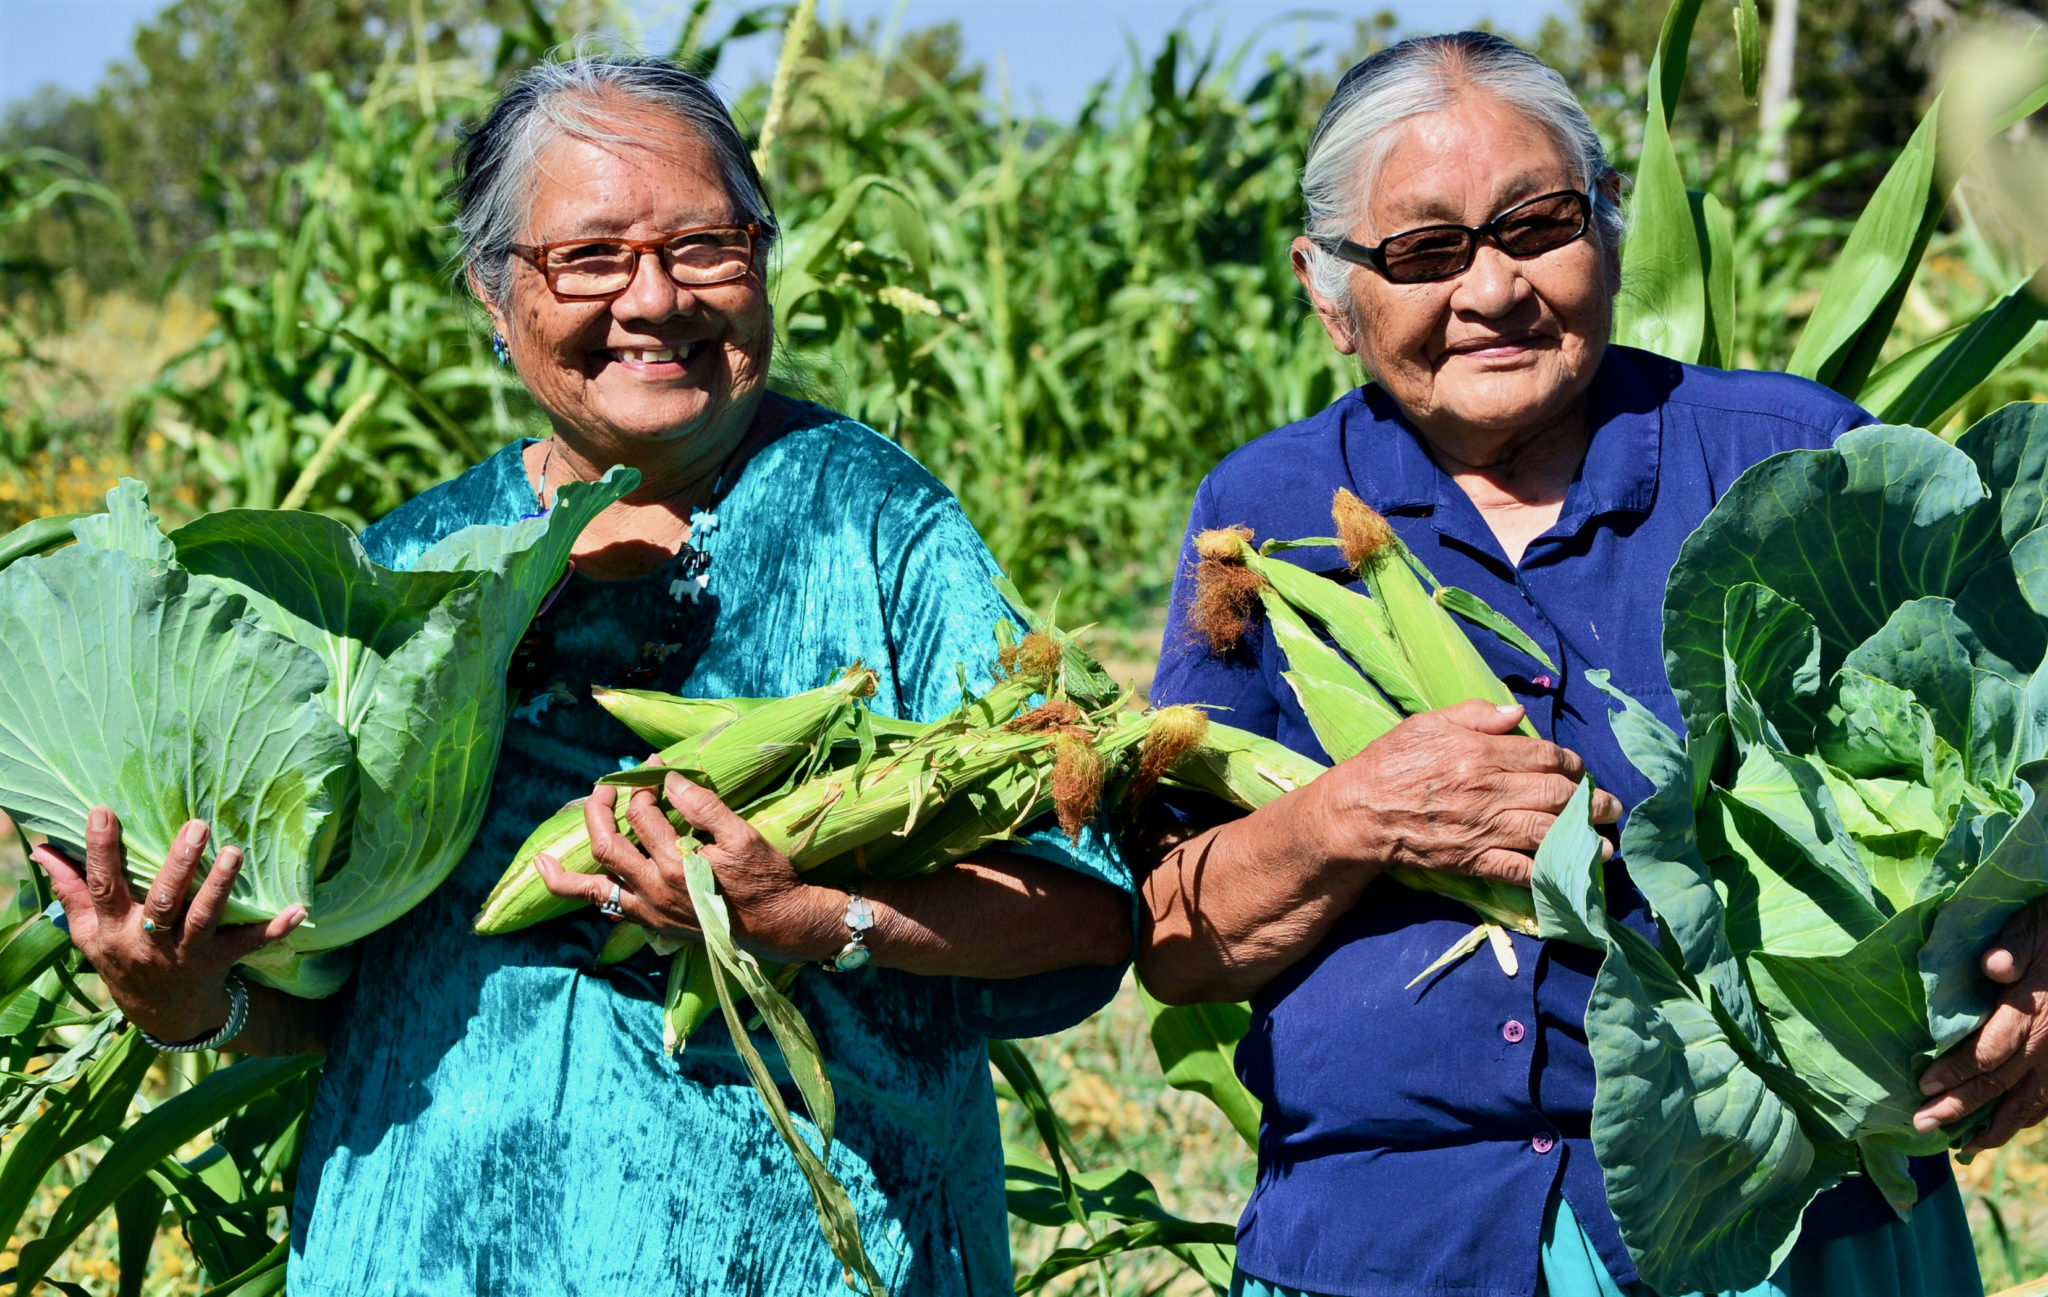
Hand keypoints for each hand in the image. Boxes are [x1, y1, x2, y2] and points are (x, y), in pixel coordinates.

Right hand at [31, 806, 304, 1042]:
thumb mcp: (89, 932)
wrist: (160, 1015)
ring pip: (204, 919)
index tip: (104, 812)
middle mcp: (148, 941)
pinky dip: (274, 929)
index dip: (101, 850)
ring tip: (235, 852)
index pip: (103, 886)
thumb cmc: (123, 957)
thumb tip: (44, 849)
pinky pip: (249, 945)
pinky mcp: (218, 962)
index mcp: (113, 928)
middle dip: (179, 865)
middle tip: (196, 826)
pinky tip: (298, 909)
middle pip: (162, 901)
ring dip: (220, 886)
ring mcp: (185, 954)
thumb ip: (71, 890)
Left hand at [535, 772, 840, 963]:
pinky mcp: (653, 925)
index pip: (643, 814)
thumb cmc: (765, 879)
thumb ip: (703, 806)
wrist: (779, 927)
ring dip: (564, 874)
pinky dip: (589, 899)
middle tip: (604, 788)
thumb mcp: (743, 836)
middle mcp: (653, 890)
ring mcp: (649, 911)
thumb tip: (669, 779)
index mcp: (675, 864)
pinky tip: (581, 887)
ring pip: (592, 890)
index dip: (644, 786)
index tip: (653, 768)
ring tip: (540, 861)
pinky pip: (609, 911)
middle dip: (598, 810)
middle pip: (606, 844)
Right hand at [1296, 700, 1620, 885]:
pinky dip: (1549, 872)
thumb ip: (1474, 715)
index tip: (1580, 769)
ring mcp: (1484, 828)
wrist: (1358, 814)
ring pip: (1548, 832)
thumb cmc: (1389, 762)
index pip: (1544, 755)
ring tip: (1606, 845)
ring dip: (1584, 839)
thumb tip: (1517, 713)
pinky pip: (1520, 868)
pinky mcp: (1474, 860)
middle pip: (1556, 793)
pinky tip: (1570, 873)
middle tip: (1610, 806)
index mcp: (1480, 752)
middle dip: (1590, 800)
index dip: (1571, 762)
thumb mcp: (1427, 724)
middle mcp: (1490, 790)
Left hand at [1914, 898, 2047, 1151]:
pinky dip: (2028, 1118)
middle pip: (2001, 1084)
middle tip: (1923, 1125)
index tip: (1923, 1086)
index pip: (1989, 1053)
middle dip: (1961, 1108)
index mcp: (2033, 1012)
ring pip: (2030, 1102)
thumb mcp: (2035, 927)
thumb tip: (1993, 966)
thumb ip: (2014, 947)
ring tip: (1965, 1146)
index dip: (1956, 1072)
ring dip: (1996, 1126)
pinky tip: (2009, 1127)